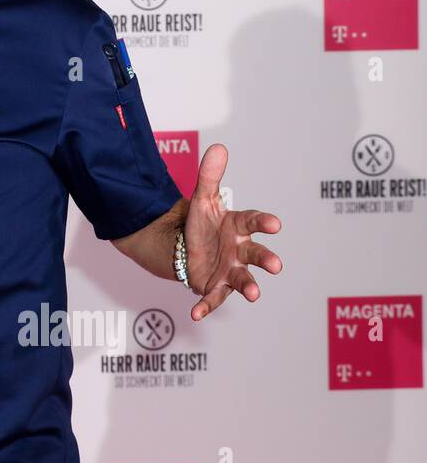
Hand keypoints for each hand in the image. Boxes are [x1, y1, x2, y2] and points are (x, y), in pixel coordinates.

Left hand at [183, 143, 282, 320]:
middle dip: (266, 259)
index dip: (264, 222)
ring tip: (255, 293)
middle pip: (255, 254)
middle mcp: (239, 250)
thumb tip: (218, 147)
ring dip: (249, 286)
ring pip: (242, 279)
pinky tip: (195, 314)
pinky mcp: (215, 287)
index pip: (253, 222)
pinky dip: (206, 306)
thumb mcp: (202, 199)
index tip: (275, 224)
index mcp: (238, 227)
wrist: (186, 247)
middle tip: (276, 265)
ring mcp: (229, 270)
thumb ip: (210, 176)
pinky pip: (212, 298)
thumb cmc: (203, 224)